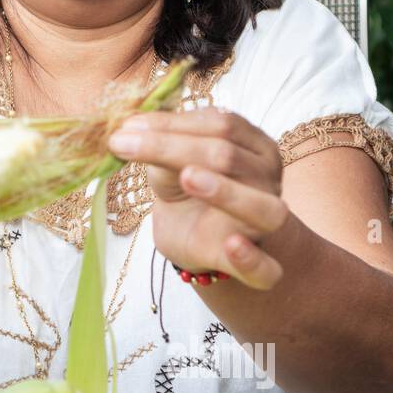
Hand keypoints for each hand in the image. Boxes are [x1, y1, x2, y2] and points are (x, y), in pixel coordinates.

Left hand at [107, 107, 290, 288]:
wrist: (191, 235)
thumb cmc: (186, 189)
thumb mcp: (170, 161)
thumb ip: (162, 144)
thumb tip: (131, 127)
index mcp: (253, 145)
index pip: (221, 124)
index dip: (174, 123)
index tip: (128, 126)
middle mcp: (268, 178)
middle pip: (229, 156)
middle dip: (173, 148)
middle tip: (125, 146)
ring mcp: (266, 221)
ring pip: (262, 207)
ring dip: (226, 192)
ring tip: (187, 177)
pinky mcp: (253, 263)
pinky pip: (266, 269)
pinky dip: (251, 259)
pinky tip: (232, 246)